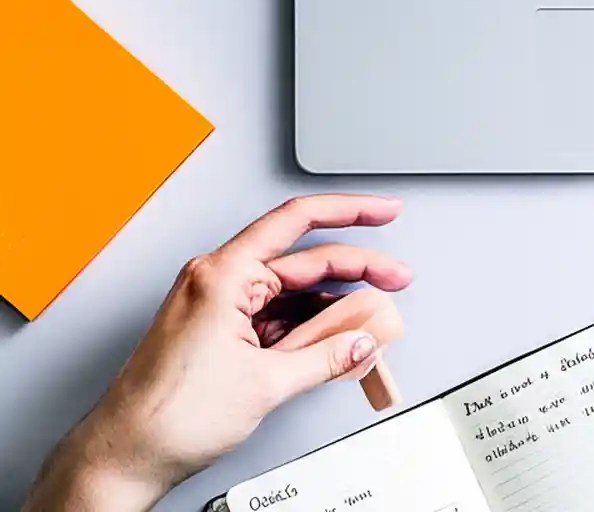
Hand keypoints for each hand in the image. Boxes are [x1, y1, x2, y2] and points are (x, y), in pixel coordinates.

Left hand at [23, 195, 411, 511]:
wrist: (127, 454)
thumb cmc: (168, 415)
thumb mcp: (266, 383)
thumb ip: (325, 357)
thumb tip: (361, 342)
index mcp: (222, 276)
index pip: (296, 222)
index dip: (349, 211)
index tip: (383, 211)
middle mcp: (216, 281)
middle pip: (302, 260)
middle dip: (355, 270)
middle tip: (395, 280)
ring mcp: (215, 305)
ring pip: (290, 291)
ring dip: (330, 307)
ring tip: (367, 324)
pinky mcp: (216, 330)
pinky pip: (273, 315)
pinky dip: (305, 327)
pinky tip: (332, 341)